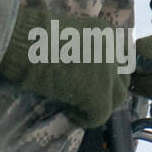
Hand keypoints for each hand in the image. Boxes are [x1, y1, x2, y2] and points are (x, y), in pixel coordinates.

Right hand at [0, 2, 131, 127]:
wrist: (28, 45)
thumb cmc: (33, 36)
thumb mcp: (65, 34)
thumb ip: (80, 46)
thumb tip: (77, 66)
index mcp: (104, 32)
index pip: (120, 55)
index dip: (108, 70)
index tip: (91, 76)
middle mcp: (112, 51)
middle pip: (123, 76)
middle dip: (109, 87)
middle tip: (87, 92)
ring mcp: (108, 74)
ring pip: (118, 97)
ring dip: (101, 103)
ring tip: (79, 104)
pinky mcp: (100, 96)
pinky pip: (100, 116)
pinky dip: (86, 119)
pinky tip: (70, 114)